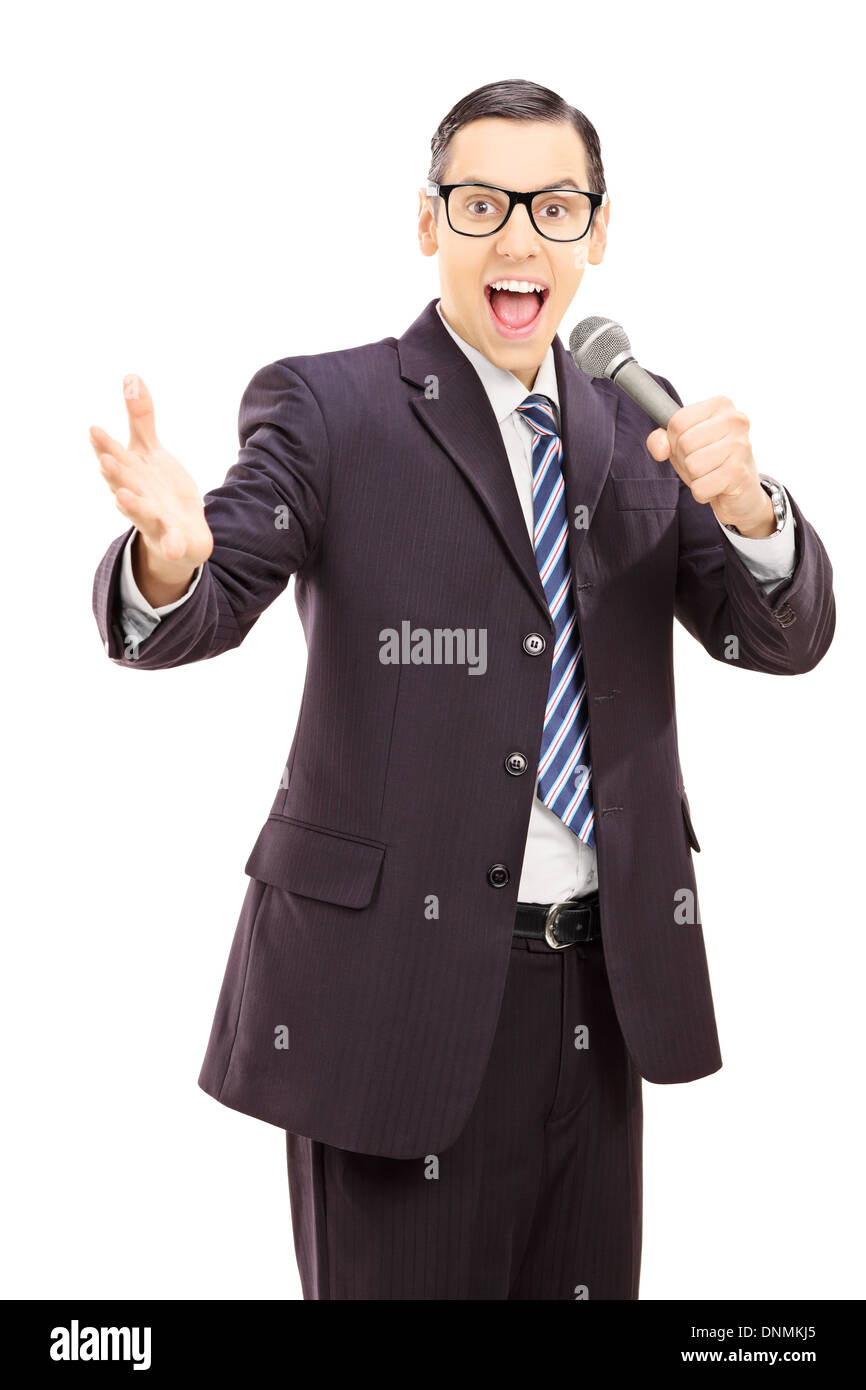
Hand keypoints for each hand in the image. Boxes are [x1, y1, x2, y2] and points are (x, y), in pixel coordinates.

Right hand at [90, 374, 213, 581]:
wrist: (179, 533)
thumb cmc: (157, 488)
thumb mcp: (150, 451)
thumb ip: (140, 417)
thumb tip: (131, 376)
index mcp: (128, 473)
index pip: (113, 455)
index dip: (104, 444)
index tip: (94, 429)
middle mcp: (134, 495)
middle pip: (121, 482)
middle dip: (113, 472)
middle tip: (105, 461)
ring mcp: (151, 519)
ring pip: (139, 513)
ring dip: (131, 506)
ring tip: (123, 497)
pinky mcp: (171, 539)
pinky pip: (170, 543)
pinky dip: (171, 545)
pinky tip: (174, 548)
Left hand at [646, 396, 775, 537]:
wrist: (742, 490)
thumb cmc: (710, 461)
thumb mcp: (681, 444)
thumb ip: (661, 440)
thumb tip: (660, 449)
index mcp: (721, 405)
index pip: (677, 421)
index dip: (674, 440)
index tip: (691, 446)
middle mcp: (735, 420)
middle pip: (684, 443)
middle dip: (684, 460)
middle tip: (702, 463)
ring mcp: (740, 446)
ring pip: (692, 465)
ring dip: (694, 477)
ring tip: (710, 473)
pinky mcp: (739, 472)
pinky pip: (700, 487)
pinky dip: (702, 493)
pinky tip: (716, 486)